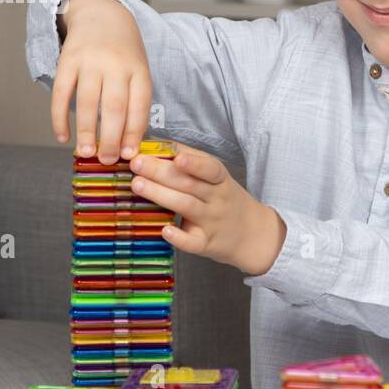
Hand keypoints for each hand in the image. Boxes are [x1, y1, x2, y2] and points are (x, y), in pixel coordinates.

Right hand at [51, 0, 151, 164]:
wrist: (102, 16)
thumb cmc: (124, 54)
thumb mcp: (138, 72)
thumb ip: (134, 102)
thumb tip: (127, 144)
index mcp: (139, 70)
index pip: (139, 106)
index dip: (134, 132)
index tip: (129, 155)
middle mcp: (116, 65)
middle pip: (114, 106)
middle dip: (110, 137)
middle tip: (106, 160)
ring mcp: (90, 61)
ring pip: (87, 101)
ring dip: (86, 131)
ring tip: (86, 153)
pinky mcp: (67, 60)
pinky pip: (61, 92)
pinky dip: (59, 116)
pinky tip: (62, 136)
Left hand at [128, 143, 286, 274]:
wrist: (252, 234)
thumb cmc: (225, 200)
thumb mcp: (216, 178)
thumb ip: (191, 161)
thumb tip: (156, 145)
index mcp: (220, 180)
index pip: (210, 168)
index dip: (194, 162)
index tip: (177, 157)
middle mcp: (217, 199)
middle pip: (190, 184)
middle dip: (161, 173)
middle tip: (136, 164)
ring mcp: (212, 222)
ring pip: (187, 207)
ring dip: (161, 195)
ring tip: (137, 185)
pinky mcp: (206, 244)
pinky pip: (193, 242)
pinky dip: (179, 237)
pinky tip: (165, 230)